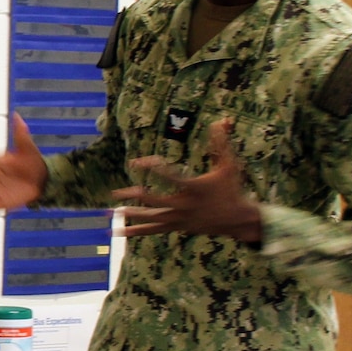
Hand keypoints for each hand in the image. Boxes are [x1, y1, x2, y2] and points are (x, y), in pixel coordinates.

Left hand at [111, 119, 262, 240]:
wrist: (237, 219)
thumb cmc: (231, 189)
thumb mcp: (228, 165)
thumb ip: (221, 142)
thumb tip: (222, 120)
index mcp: (194, 188)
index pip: (169, 177)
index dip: (152, 168)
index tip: (136, 161)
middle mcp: (184, 205)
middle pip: (155, 200)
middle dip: (135, 196)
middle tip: (117, 192)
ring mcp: (180, 218)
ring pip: (152, 218)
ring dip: (133, 214)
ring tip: (114, 212)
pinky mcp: (177, 227)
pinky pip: (153, 230)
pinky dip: (137, 230)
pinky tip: (119, 231)